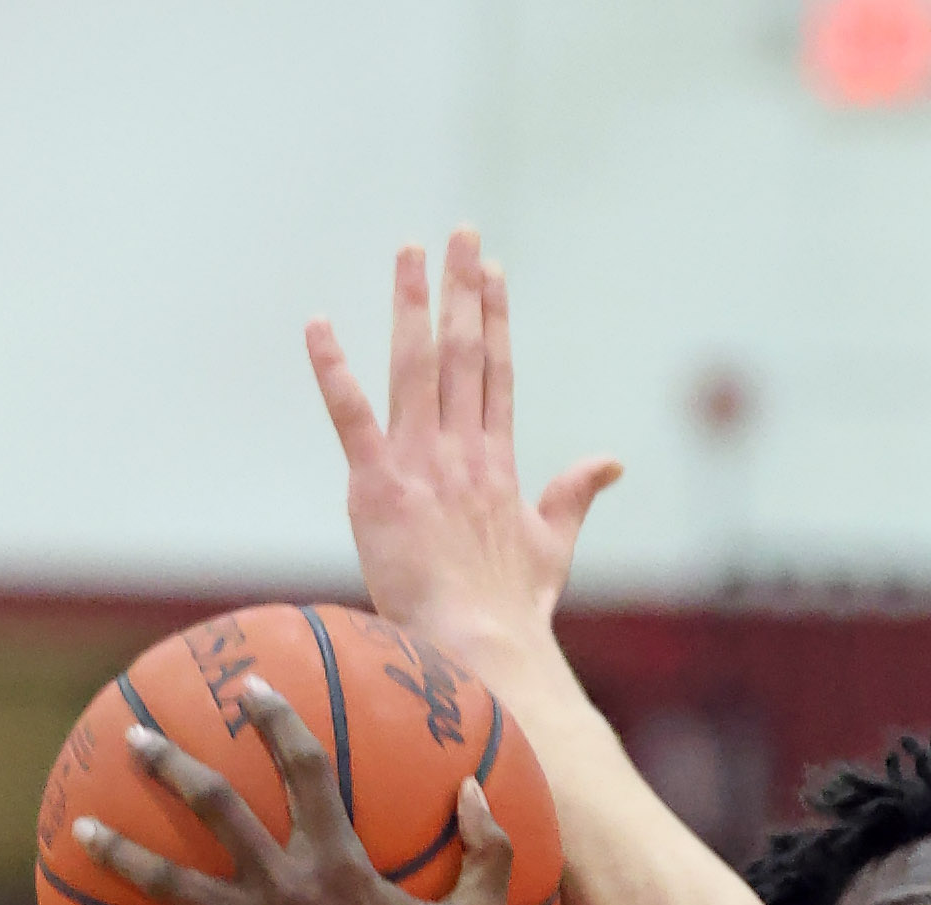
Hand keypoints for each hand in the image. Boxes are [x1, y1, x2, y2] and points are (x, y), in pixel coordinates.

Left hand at [75, 680, 511, 904]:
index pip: (305, 768)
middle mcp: (289, 888)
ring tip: (81, 829)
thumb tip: (477, 789)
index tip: (248, 689)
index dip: (275, 718)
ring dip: (119, 850)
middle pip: (215, 806)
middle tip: (135, 739)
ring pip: (169, 880)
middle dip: (169, 764)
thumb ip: (488, 850)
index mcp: (343, 863)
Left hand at [310, 230, 622, 667]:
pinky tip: (318, 324)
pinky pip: (351, 415)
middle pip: (463, 353)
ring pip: (416, 367)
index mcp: (500, 463)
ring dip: (411, 304)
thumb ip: (574, 496)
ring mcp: (421, 464)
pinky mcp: (380, 486)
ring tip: (410, 252)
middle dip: (460, 288)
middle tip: (458, 232)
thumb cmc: (514, 610)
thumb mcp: (553, 547)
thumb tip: (612, 463)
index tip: (492, 273)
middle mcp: (464, 451)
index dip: (494, 318)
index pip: (498, 374)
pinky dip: (332, 368)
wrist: (483, 646)